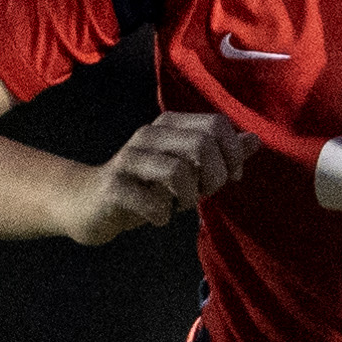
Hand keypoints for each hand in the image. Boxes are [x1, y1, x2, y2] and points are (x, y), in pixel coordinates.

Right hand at [66, 112, 257, 245]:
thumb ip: (219, 153)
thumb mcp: (186, 168)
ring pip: (178, 170)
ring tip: (181, 205)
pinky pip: (152, 201)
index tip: (229, 177)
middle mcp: (149, 134)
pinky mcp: (114, 187)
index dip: (232, 154)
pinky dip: (163, 215)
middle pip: (202, 144)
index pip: (216, 124)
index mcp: (170, 125)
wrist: (88, 202)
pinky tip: (158, 217)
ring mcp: (129, 159)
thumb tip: (254, 140)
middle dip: (214, 176)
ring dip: (189, 196)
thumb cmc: (145, 185)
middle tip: (205, 193)